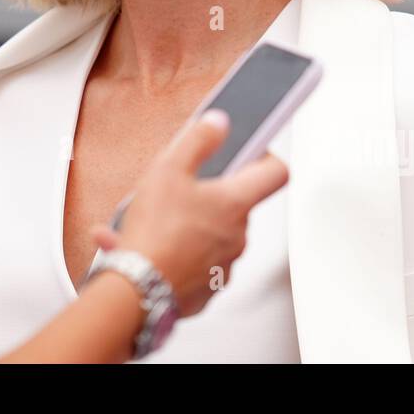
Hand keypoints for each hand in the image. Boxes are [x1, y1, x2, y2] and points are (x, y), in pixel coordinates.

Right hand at [89, 108, 289, 316]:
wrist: (136, 291)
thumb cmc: (153, 233)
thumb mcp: (168, 169)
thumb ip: (198, 140)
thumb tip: (219, 122)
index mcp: (236, 203)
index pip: (277, 172)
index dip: (266, 156)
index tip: (248, 151)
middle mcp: (239, 236)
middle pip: (239, 204)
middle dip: (215, 193)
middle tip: (184, 188)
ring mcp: (226, 265)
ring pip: (218, 234)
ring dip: (197, 225)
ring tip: (161, 221)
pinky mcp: (208, 287)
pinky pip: (202, 262)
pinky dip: (184, 253)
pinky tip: (156, 246)